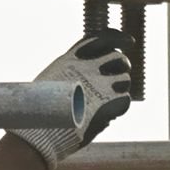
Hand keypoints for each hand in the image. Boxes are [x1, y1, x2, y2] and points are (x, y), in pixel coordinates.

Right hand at [39, 23, 144, 149]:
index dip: (117, 37)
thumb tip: (88, 86)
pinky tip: (109, 114)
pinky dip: (120, 106)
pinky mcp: (106, 104)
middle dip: (122, 65)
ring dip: (121, 88)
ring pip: (124, 78)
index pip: (100, 38)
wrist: (39, 132)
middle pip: (116, 57)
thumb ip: (71, 80)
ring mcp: (97, 84)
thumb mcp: (51, 84)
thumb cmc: (40, 113)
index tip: (130, 41)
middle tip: (120, 74)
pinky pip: (125, 100)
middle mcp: (85, 68)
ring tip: (111, 98)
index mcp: (69, 60)